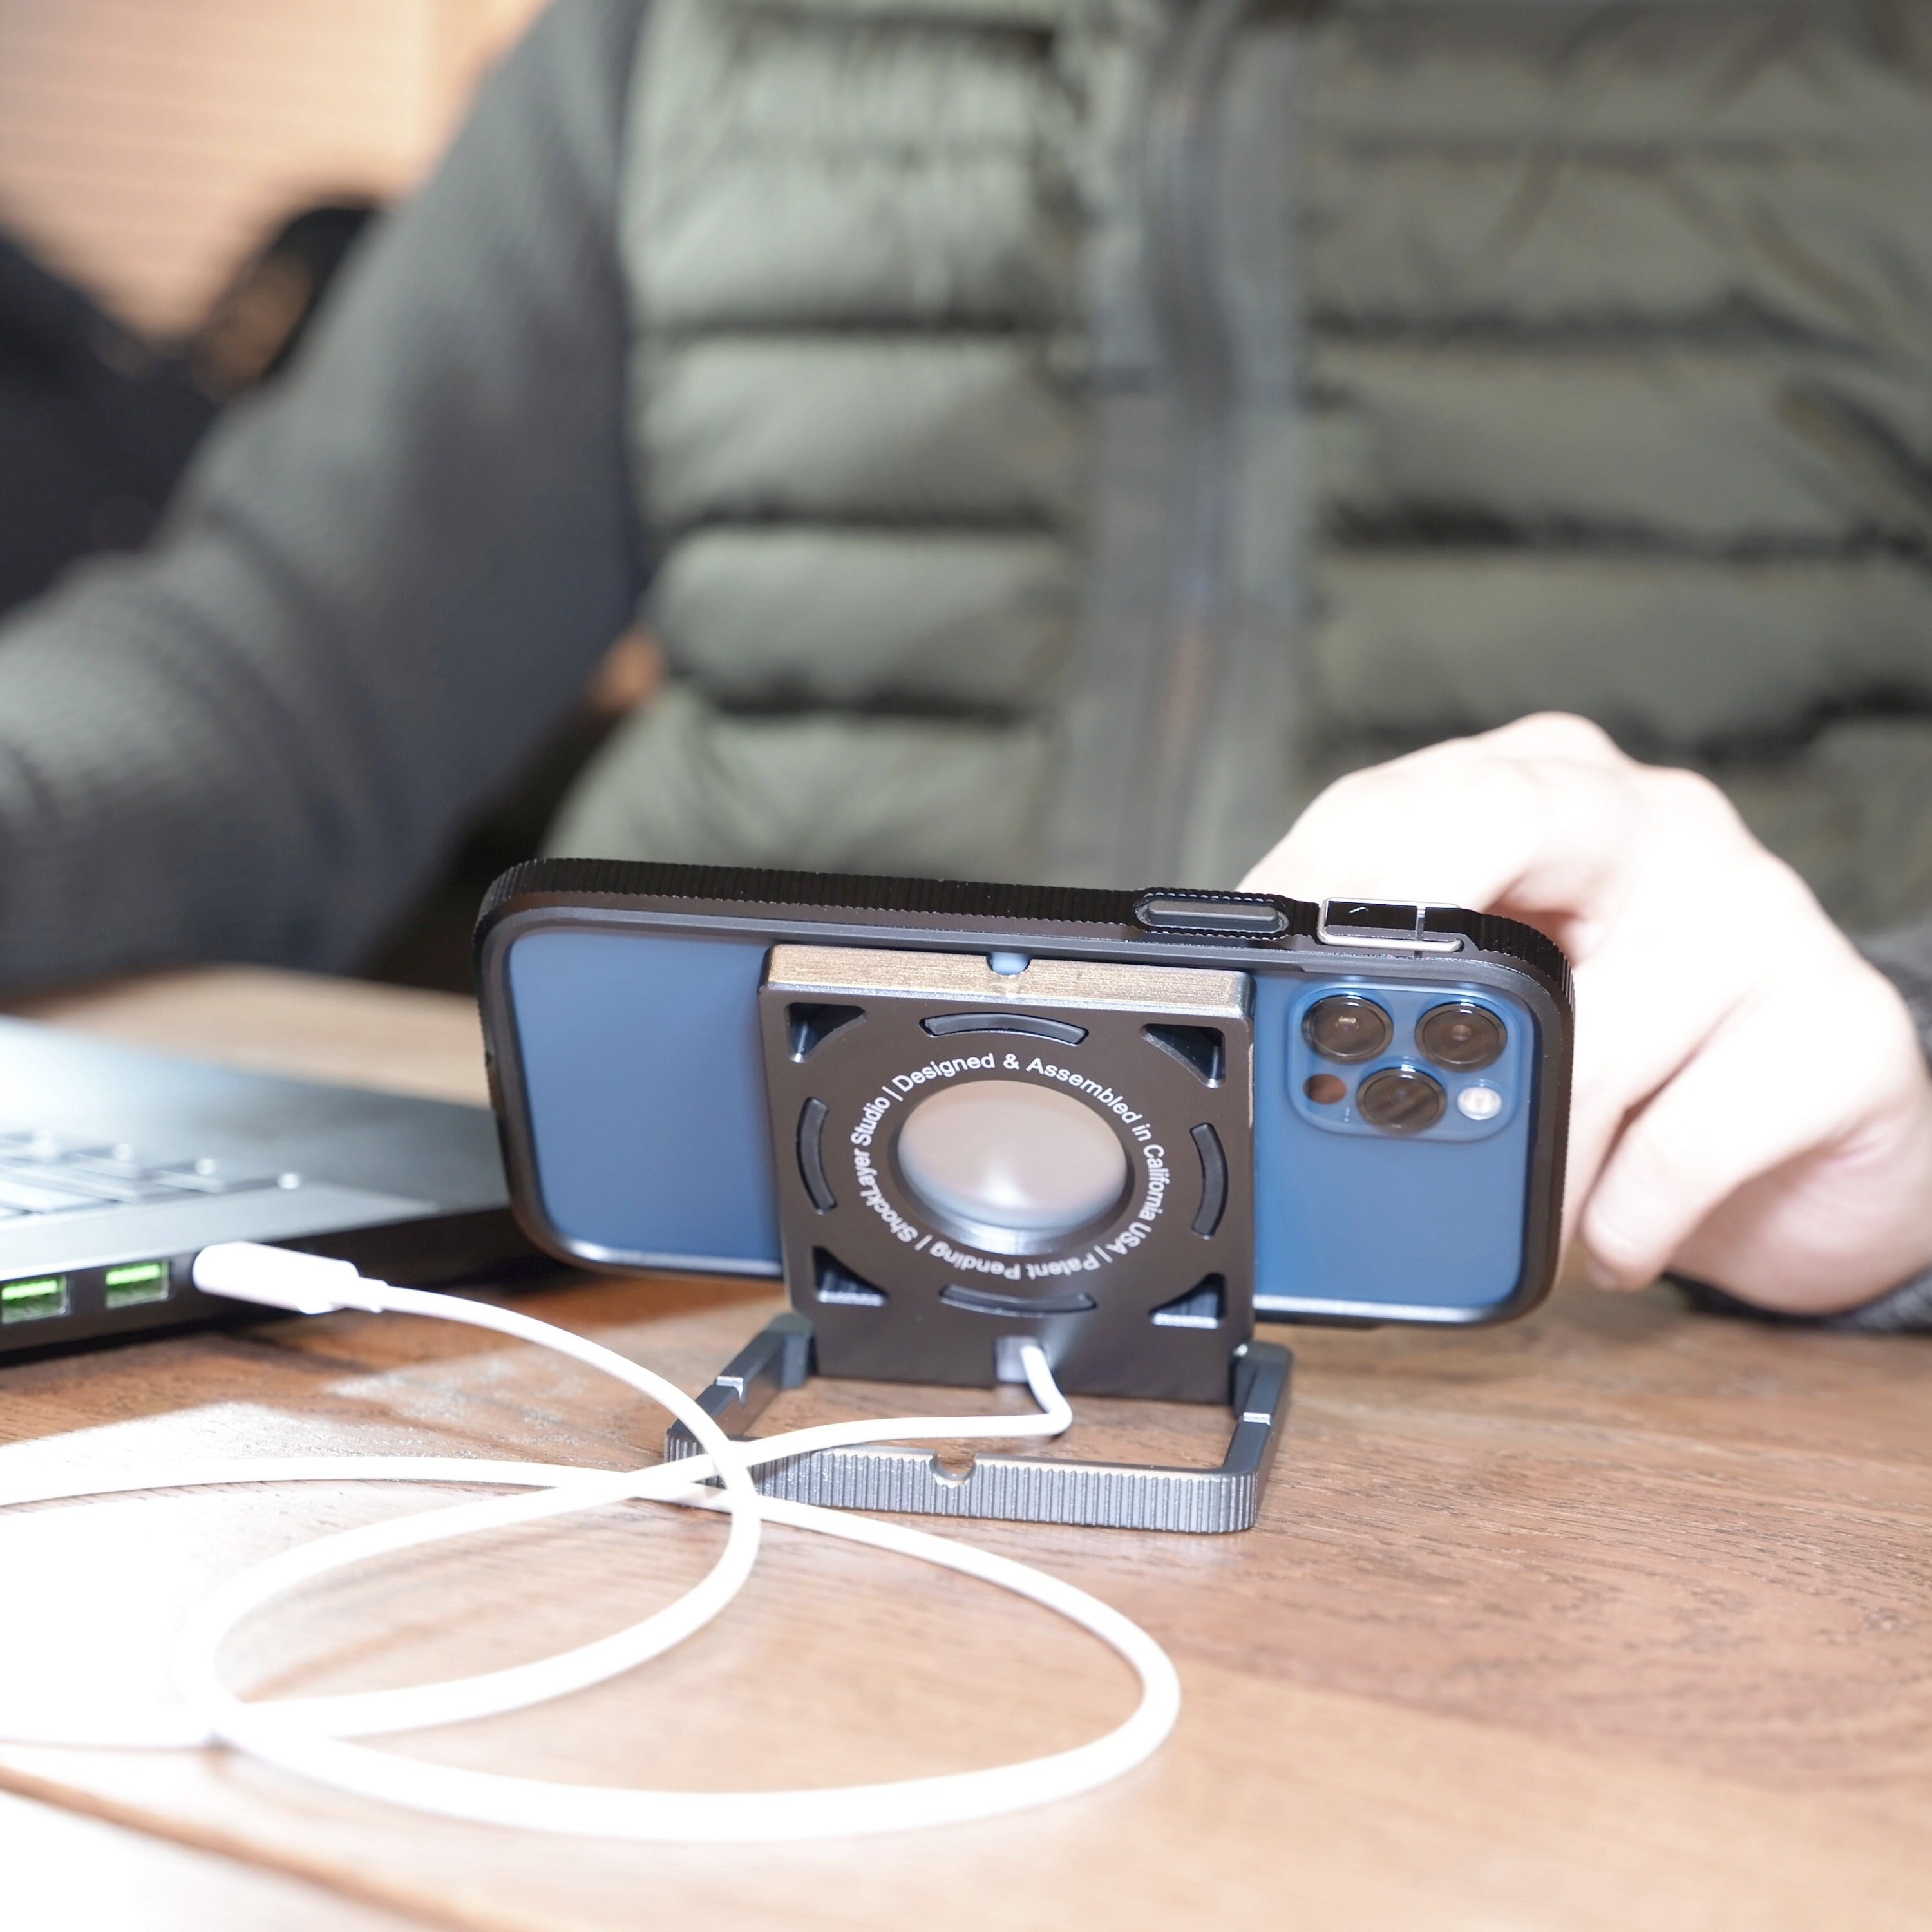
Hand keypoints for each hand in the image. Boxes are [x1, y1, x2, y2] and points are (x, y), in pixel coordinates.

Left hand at [1240, 714, 1931, 1313]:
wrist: (1817, 1151)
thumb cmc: (1633, 1063)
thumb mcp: (1497, 1008)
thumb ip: (1393, 1002)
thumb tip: (1263, 1058)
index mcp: (1549, 793)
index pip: (1406, 799)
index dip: (1318, 882)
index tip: (1255, 971)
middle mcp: (1656, 821)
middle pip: (1502, 835)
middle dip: (1408, 978)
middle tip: (1361, 1094)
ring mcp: (1761, 908)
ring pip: (1588, 1032)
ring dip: (1519, 1163)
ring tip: (1504, 1217)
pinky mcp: (1842, 1024)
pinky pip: (1687, 1138)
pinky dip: (1622, 1216)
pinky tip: (1615, 1236)